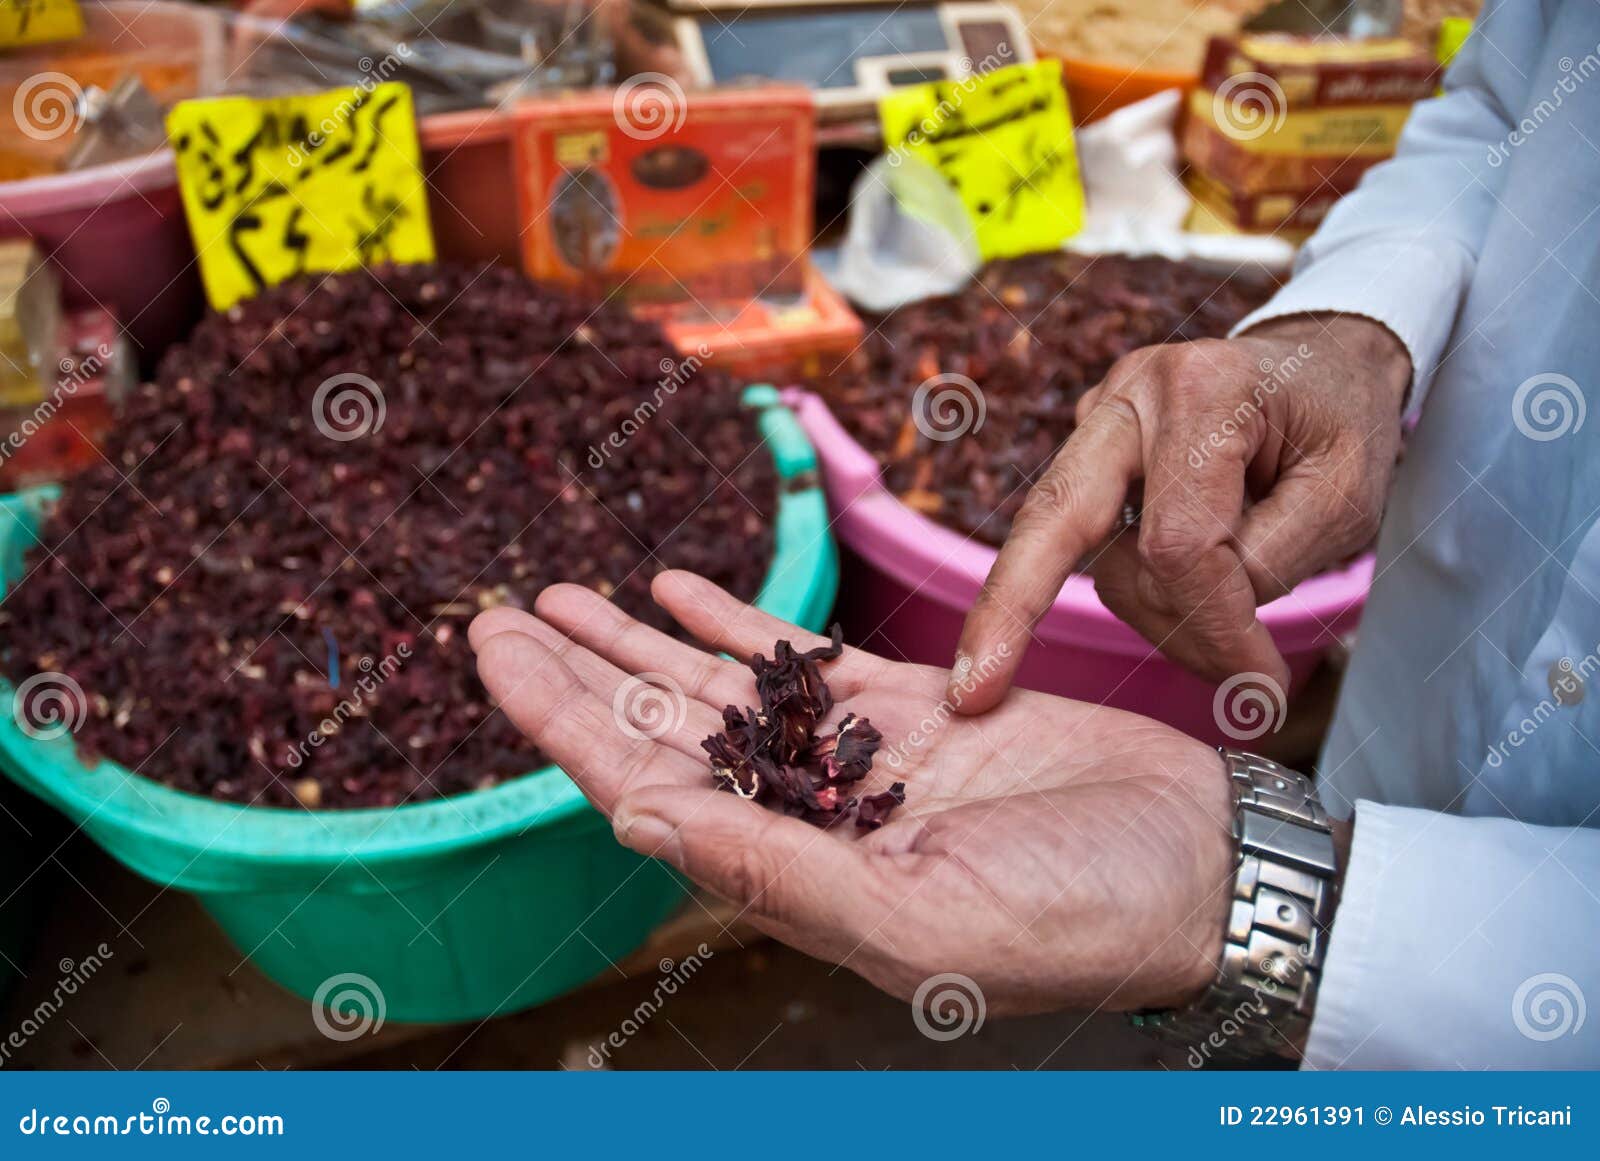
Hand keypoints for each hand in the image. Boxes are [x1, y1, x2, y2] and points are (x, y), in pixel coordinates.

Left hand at [471, 571, 1235, 1014]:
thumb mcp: (925, 924)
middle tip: (492, 618)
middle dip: (573, 676)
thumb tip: (639, 821)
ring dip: (633, 642)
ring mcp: (856, 755)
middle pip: (659, 731)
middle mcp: (806, 814)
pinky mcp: (914, 706)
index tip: (492, 660)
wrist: (1203, 868)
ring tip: (558, 596)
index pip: (642, 787)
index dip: (560, 724)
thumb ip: (777, 874)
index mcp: (793, 875)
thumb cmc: (1082, 920)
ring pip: (716, 686)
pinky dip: (736, 618)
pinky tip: (674, 586)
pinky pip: (801, 656)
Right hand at [950, 313, 1411, 712]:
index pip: (1180, 544)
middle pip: (1052, 521)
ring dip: (1152, 614)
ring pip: (1082, 555)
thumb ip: (1272, 560)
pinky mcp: (1086, 452)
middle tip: (970, 693)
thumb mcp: (1346, 495)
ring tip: (1232, 631)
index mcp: (1201, 388)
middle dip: (1008, 610)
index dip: (1216, 627)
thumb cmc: (1342, 423)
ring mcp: (1095, 421)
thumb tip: (1204, 629)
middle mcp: (1127, 394)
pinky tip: (1188, 603)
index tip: (1260, 685)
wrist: (1323, 360)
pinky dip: (1134, 591)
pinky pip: (1084, 544)